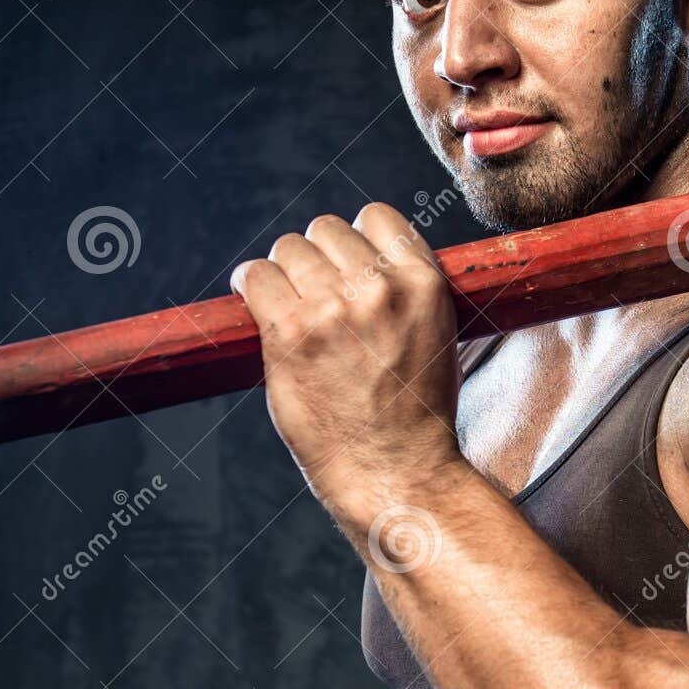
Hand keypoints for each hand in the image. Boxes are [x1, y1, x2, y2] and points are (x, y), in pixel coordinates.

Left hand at [229, 203, 463, 534]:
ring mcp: (330, 309)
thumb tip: (363, 258)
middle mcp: (377, 288)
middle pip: (325, 230)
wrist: (397, 471)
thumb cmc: (416, 414)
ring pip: (288, 248)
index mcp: (422, 283)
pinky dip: (251, 286)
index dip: (357, 240)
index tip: (347, 266)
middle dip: (318, 258)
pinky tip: (258, 304)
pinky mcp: (289, 335)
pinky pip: (255, 278)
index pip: (376, 216)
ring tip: (290, 306)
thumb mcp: (437, 335)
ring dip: (284, 272)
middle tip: (316, 296)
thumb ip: (405, 290)